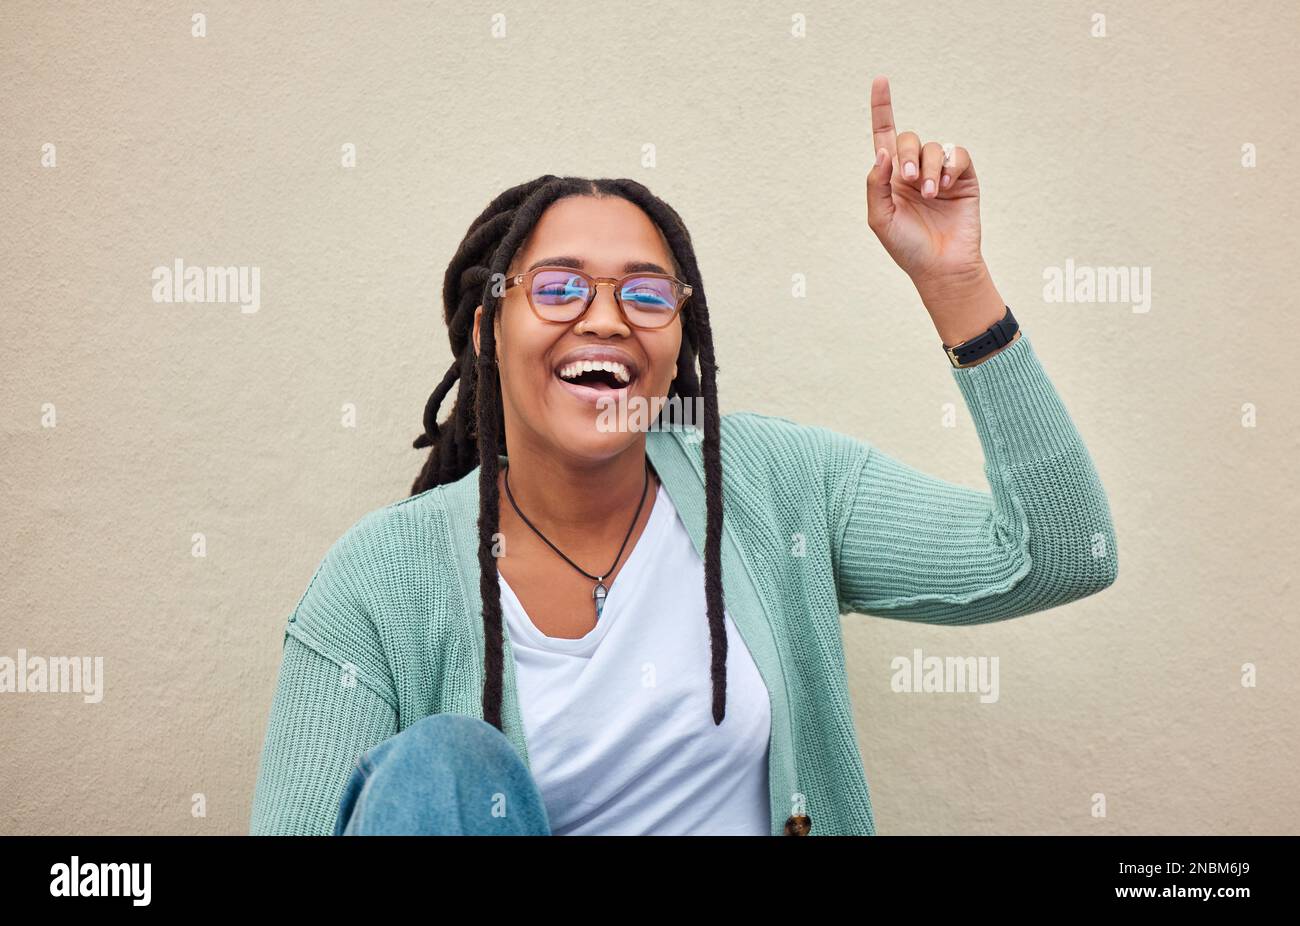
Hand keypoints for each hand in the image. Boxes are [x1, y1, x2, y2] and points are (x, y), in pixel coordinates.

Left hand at [866, 75, 984, 291]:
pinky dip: (949, 165)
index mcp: (889, 178)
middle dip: (906, 155)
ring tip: (930, 195)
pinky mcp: (963, 178)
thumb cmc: (907, 247)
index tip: (880, 80)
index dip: (882, 108)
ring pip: (932, 147)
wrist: (941, 266)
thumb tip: (883, 151)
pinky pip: (956, 154)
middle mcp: (913, 170)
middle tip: (908, 180)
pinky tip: (945, 187)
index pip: (884, 135)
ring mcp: (939, 173)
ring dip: (928, 169)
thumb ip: (876, 183)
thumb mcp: (880, 218)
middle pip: (908, 139)